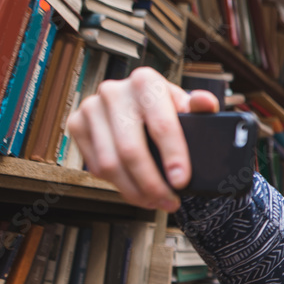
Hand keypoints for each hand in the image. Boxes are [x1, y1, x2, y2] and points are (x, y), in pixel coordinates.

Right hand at [66, 66, 218, 210]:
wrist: (136, 105)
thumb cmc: (165, 108)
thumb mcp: (185, 105)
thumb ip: (199, 107)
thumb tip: (206, 103)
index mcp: (145, 81)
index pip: (161, 125)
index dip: (173, 156)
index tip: (181, 181)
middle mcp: (114, 91)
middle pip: (131, 150)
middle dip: (152, 184)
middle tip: (169, 201)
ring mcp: (91, 107)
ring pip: (110, 164)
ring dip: (134, 191)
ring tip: (155, 201)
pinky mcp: (77, 125)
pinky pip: (96, 167)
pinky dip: (118, 185)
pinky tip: (136, 189)